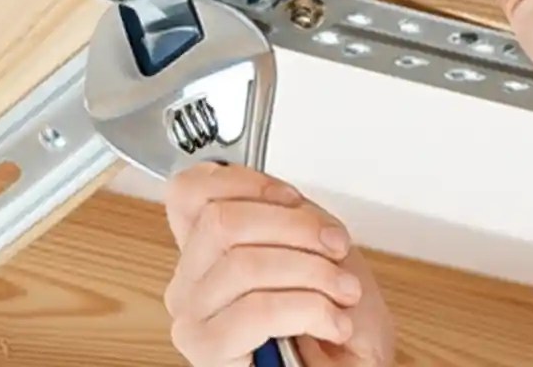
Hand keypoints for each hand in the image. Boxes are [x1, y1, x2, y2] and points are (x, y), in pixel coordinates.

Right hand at [163, 164, 394, 366]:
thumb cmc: (339, 321)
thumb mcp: (318, 247)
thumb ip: (288, 214)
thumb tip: (279, 199)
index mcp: (207, 252)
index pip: (189, 191)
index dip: (245, 183)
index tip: (293, 199)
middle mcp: (189, 283)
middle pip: (221, 221)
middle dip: (295, 228)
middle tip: (334, 249)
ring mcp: (193, 318)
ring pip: (243, 264)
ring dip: (313, 273)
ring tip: (343, 293)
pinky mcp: (208, 352)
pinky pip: (257, 310)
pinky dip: (310, 310)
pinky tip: (331, 323)